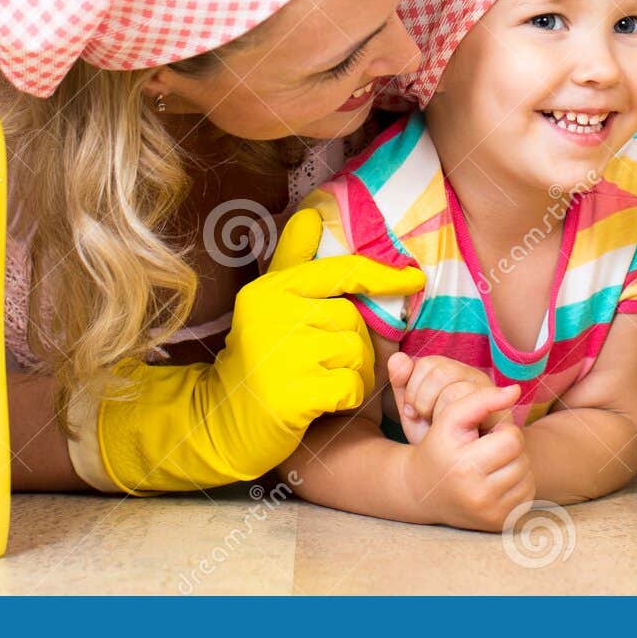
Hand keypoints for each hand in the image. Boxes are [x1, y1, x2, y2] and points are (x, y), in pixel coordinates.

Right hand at [223, 209, 426, 441]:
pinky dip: (347, 398)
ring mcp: (282, 354)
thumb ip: (293, 262)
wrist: (222, 422)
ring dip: (352, 372)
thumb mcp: (267, 305)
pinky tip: (323, 402)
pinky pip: (351, 387)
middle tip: (325, 363)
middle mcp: (275, 314)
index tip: (414, 278)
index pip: (341, 272)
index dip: (382, 275)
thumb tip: (310, 215)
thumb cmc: (257, 360)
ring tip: (322, 382)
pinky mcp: (292, 394)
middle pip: (353, 320)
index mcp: (272, 289)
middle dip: (353, 344)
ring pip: (356, 354)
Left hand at [386, 352, 505, 445]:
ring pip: (456, 390)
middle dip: (424, 400)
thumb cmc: (436, 437)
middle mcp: (470, 375)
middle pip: (442, 373)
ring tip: (438, 427)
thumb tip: (396, 358)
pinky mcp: (499, 409)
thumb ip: (402, 385)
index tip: (411, 412)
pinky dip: (458, 422)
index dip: (413, 388)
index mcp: (448, 370)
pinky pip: (475, 408)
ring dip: (440, 412)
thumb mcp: (413, 413)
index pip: (427, 363)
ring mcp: (486, 390)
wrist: (459, 465)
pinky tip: (454, 432)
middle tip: (423, 421)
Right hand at [400, 381, 533, 531]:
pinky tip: (495, 482)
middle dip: (509, 449)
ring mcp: (491, 514)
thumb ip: (481, 398)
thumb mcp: (451, 418)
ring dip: (514, 466)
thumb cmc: (440, 447)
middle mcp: (478, 496)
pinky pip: (527, 495)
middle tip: (487, 450)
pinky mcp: (500, 524)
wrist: (422, 491)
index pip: (512, 439)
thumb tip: (516, 390)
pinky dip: (516, 485)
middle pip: (522, 458)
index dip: (502, 430)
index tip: (483, 435)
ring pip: (527, 477)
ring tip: (490, 465)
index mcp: (465, 468)